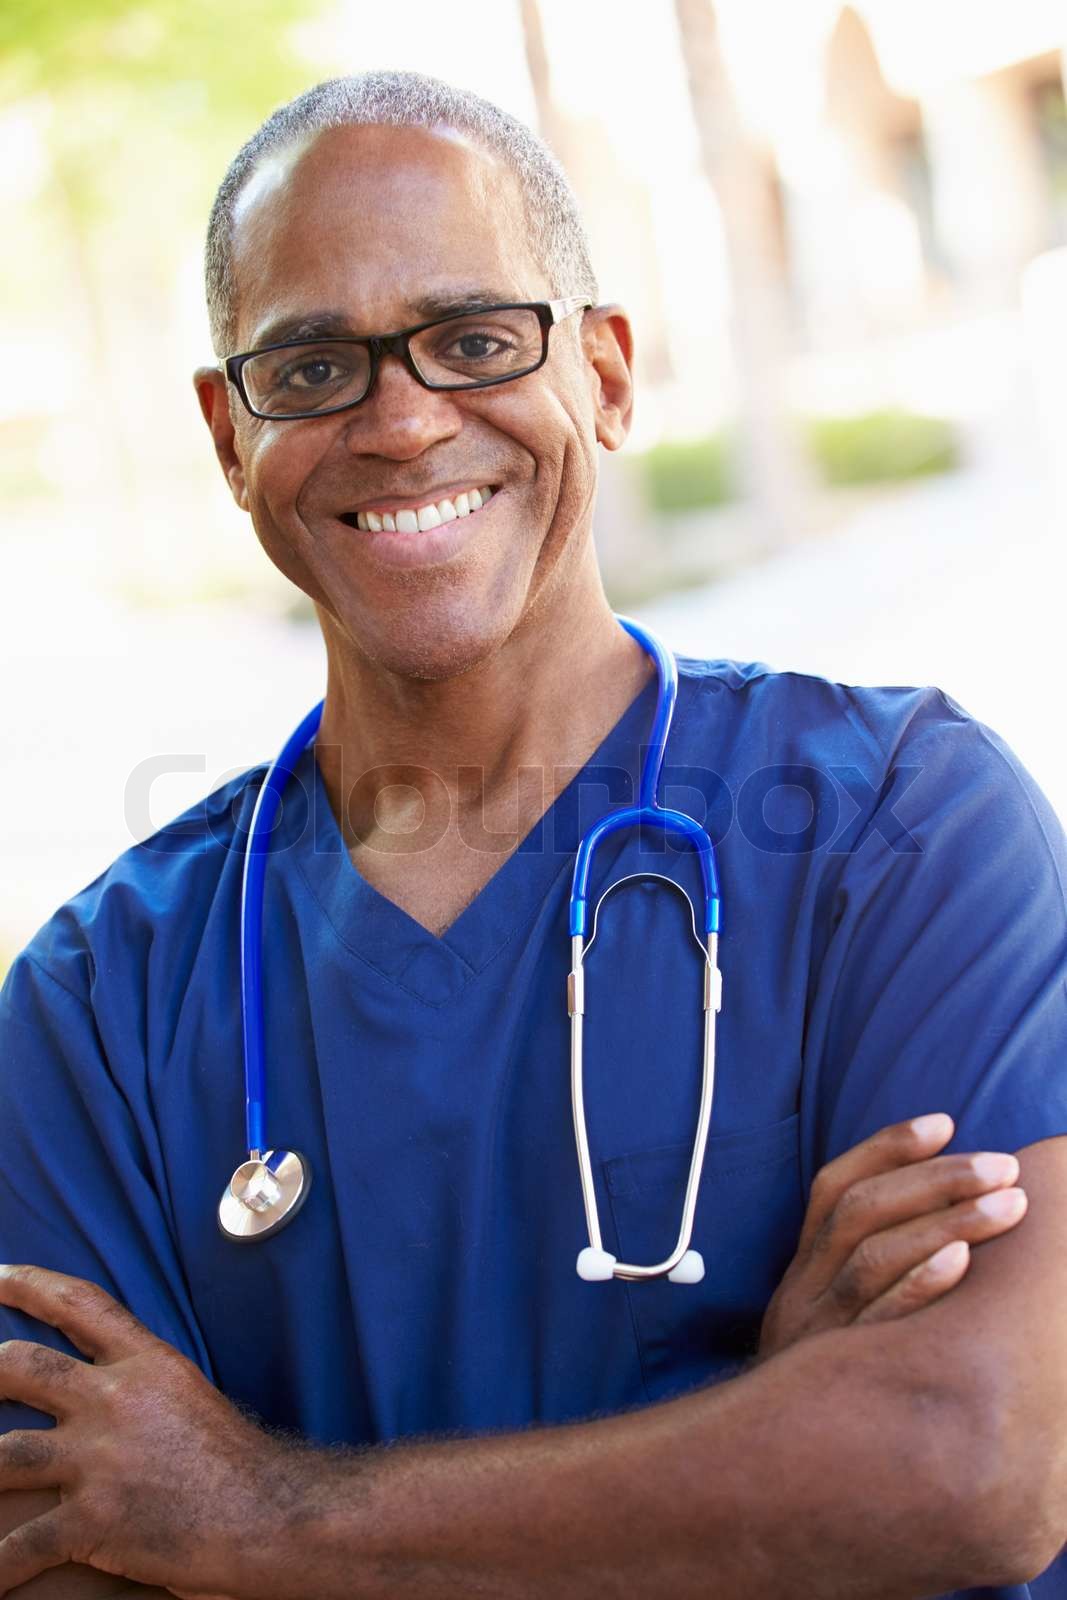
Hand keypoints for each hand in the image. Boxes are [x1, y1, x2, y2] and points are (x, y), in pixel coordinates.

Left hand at [0, 1265, 292, 1598]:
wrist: (268, 1514)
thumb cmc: (236, 1461)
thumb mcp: (189, 1394)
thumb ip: (144, 1382)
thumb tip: (108, 1382)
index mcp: (146, 1364)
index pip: (80, 1305)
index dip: (31, 1284)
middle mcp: (115, 1402)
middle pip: (23, 1367)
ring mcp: (99, 1460)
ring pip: (5, 1454)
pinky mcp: (92, 1520)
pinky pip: (21, 1544)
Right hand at [757, 1113, 1027, 1361]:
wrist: (765, 1472)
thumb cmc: (826, 1388)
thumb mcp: (831, 1322)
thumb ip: (866, 1268)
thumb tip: (943, 1210)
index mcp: (799, 1269)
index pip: (833, 1188)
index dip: (886, 1149)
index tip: (944, 1122)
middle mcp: (801, 1294)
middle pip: (858, 1214)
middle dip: (935, 1181)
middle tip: (1003, 1167)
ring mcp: (816, 1337)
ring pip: (871, 1258)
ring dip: (944, 1222)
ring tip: (1009, 1206)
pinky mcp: (834, 1383)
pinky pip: (876, 1326)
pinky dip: (917, 1287)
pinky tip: (962, 1264)